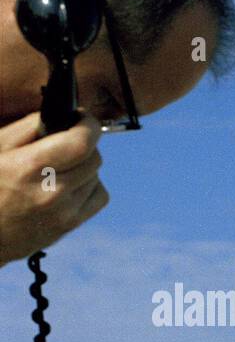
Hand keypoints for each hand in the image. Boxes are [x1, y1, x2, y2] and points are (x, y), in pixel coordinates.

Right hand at [0, 114, 106, 268]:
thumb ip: (28, 127)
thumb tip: (62, 116)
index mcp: (30, 167)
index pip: (82, 143)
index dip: (89, 125)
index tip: (83, 118)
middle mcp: (52, 192)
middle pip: (94, 158)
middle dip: (84, 144)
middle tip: (67, 141)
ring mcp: (64, 213)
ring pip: (97, 177)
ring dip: (85, 166)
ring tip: (61, 166)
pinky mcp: (70, 226)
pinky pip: (98, 197)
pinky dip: (89, 186)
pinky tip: (69, 184)